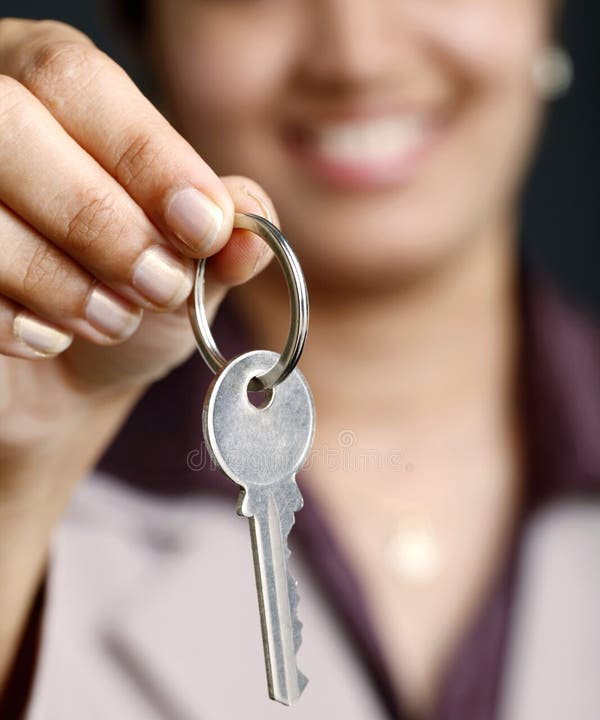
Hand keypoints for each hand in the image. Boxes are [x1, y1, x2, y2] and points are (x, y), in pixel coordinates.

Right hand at [0, 18, 275, 465]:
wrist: (65, 380)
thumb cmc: (126, 302)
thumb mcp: (189, 267)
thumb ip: (223, 238)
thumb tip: (249, 228)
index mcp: (49, 87)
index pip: (78, 81)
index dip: (145, 154)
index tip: (203, 227)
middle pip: (13, 123)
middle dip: (98, 217)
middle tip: (159, 285)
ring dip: (60, 278)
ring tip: (113, 320)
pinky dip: (15, 320)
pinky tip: (51, 339)